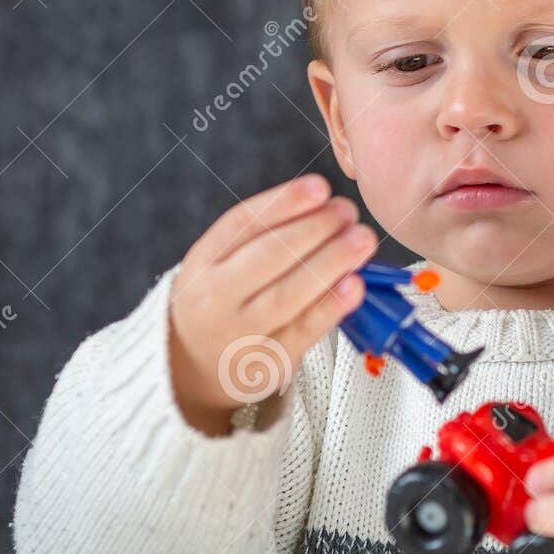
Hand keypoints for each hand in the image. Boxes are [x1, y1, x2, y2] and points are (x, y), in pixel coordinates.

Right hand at [169, 174, 376, 434]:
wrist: (193, 366)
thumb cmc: (222, 301)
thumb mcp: (221, 263)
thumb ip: (263, 237)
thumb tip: (326, 208)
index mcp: (202, 262)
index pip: (241, 225)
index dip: (283, 204)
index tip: (320, 187)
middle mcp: (214, 298)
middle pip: (266, 257)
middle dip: (313, 229)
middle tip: (347, 211)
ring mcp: (239, 334)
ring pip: (287, 295)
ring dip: (330, 263)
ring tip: (361, 241)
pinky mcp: (267, 362)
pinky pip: (303, 331)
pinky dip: (331, 306)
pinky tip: (355, 285)